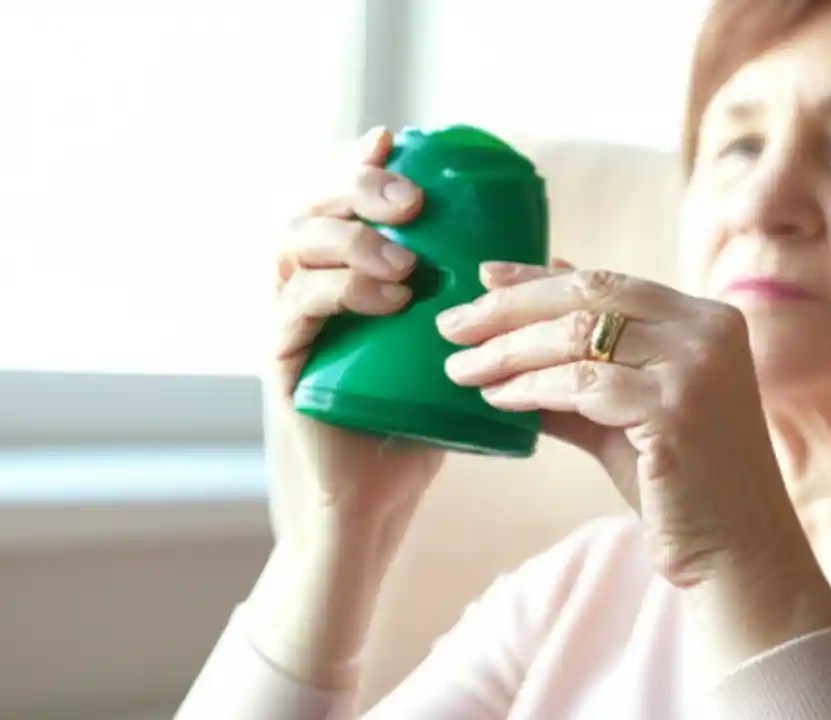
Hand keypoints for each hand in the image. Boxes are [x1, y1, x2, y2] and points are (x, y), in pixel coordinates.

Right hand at [267, 127, 444, 539]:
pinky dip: (341, 291)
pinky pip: (296, 305)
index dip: (357, 162)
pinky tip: (389, 299)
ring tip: (404, 260)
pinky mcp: (282, 362)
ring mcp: (287, 324)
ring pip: (292, 246)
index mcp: (341, 277)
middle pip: (309, 207)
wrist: (372, 508)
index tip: (396, 141)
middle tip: (411, 201)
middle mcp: (305, 289)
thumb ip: (479, 303)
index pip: (337, 199)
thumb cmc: (416, 427)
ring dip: (351, 239)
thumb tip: (549, 259)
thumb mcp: (453, 352)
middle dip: (356, 188)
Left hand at [437, 261, 830, 670]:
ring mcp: (696, 369)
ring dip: (508, 352)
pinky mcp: (676, 412)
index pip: (606, 280)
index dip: (537, 276)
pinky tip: (498, 399)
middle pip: (588, 296)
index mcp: (704, 319)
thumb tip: (517, 326)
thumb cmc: (677, 481)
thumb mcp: (625, 410)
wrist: (734, 550)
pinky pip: (582, 385)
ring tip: (461, 369)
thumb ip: (581, 364)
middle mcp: (706, 331)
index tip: (482, 276)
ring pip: (578, 336)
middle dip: (509, 308)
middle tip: (452, 326)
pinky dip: (531, 388)